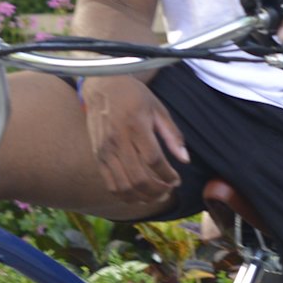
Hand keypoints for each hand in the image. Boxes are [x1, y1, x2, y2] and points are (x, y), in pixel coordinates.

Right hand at [82, 76, 189, 208]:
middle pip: (138, 178)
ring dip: (142, 197)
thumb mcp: (158, 108)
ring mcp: (105, 150)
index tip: (176, 180)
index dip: (167, 175)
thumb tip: (185, 159)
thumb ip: (172, 135)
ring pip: (123, 186)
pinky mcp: (97, 156)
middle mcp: (118, 140)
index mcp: (135, 126)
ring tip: (155, 196)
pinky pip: (110, 183)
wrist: (101, 86)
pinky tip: (137, 195)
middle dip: (157, 191)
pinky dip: (125, 195)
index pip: (153, 160)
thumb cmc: (133, 95)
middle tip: (168, 191)